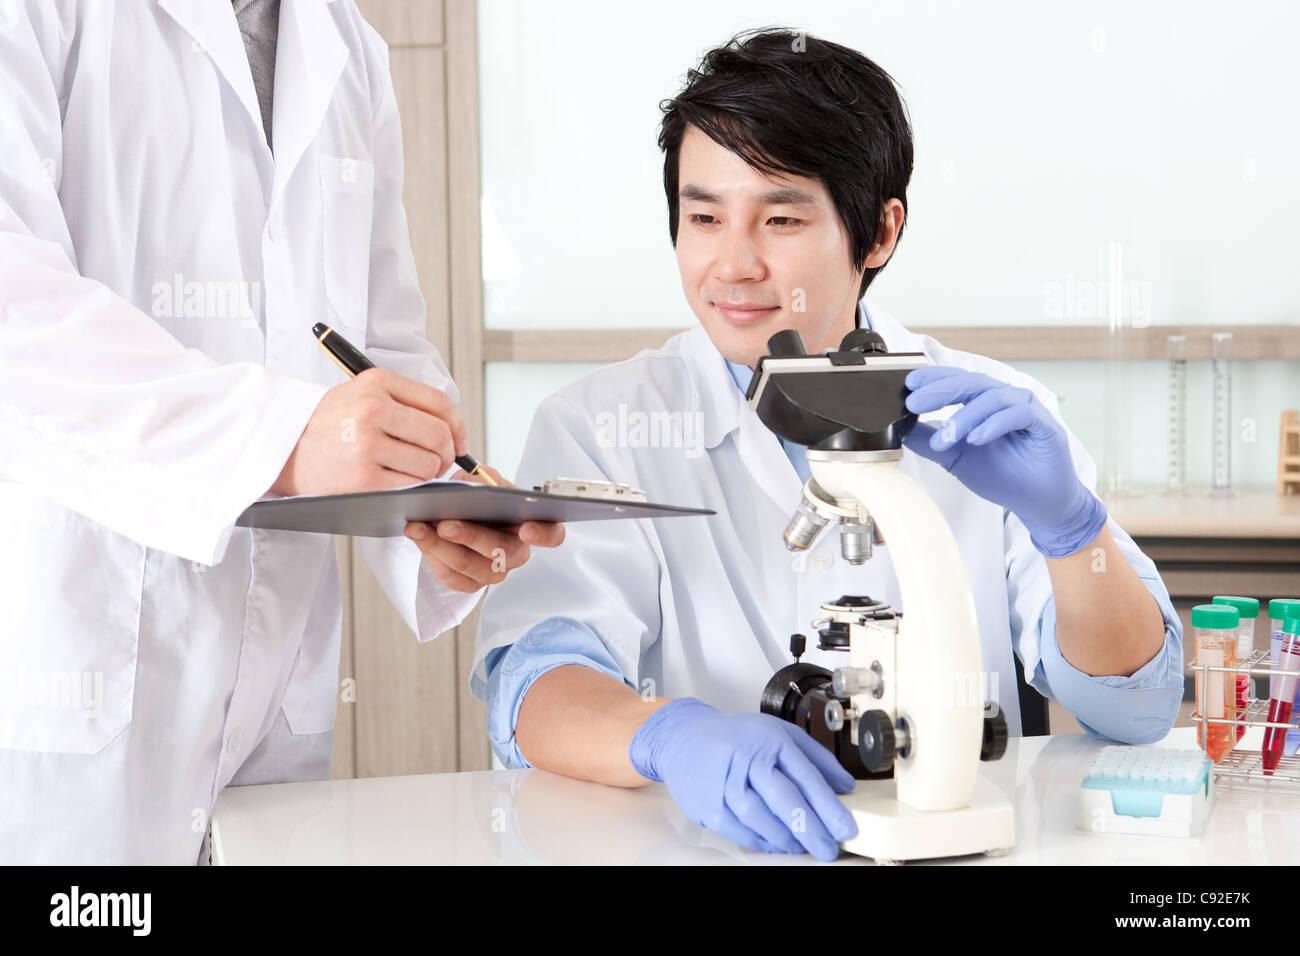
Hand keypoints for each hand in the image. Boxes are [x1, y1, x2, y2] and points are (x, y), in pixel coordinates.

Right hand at [271, 367, 467, 496]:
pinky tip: (399, 485)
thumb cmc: (329, 423)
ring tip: (410, 473)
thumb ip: (406, 402)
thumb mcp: (362, 393)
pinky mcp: (363, 478)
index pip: (439, 403)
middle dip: (446, 454)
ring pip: (429, 465)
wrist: (283, 448)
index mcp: (377, 383)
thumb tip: (454, 430)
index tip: (460, 442)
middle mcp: (372, 409)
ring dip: (428, 475)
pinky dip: (413, 490)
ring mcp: (366, 444)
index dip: (458, 426)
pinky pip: (411, 487)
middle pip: (439, 436)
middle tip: (438, 463)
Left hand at [403, 465, 565, 593]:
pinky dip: (432, 557)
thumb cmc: (474, 495)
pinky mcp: (471, 583)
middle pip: (504, 553)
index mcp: (531, 523)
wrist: (451, 510)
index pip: (552, 534)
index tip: (526, 529)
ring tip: (419, 527)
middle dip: (473, 538)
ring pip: (473, 568)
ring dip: (442, 548)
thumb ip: (486, 480)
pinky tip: (418, 537)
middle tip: (446, 525)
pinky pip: (452, 577)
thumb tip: (479, 489)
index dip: (543, 534)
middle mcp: (517, 552)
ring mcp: (495, 571)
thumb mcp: (481, 479)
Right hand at [628, 698, 856, 860]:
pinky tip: (775, 844)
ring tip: (801, 847)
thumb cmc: (737, 737)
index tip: (845, 828)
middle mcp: (746, 757)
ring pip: (759, 816)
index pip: (805, 775)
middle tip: (828, 848)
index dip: (828, 805)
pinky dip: (760, 841)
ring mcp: (723, 780)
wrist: (683, 736)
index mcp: (770, 738)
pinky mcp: (706, 802)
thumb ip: (816, 758)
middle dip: (810, 828)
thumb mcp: (779, 732)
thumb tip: (846, 786)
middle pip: (783, 797)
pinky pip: (738, 829)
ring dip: (785, 837)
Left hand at [902, 365, 1106, 556]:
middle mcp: (1004, 398)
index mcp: (982, 401)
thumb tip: (901, 429)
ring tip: (946, 437)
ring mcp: (1025, 408)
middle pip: (970, 383)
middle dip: (940, 391)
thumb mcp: (955, 458)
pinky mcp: (1044, 423)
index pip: (956, 381)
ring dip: (964, 417)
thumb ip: (930, 442)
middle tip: (916, 403)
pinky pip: (1018, 414)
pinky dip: (994, 424)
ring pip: (991, 398)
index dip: (933, 378)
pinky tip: (976, 438)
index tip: (909, 384)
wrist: (1035, 502)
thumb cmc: (1000, 475)